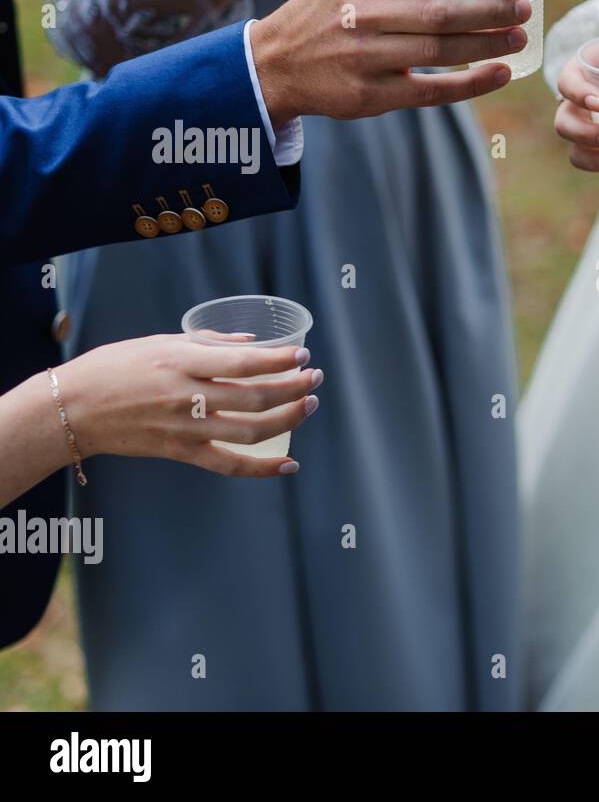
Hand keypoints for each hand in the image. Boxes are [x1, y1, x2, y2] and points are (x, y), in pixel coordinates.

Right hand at [57, 334, 323, 476]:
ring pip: (251, 431)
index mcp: (182, 362)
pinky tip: (290, 464)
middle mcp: (187, 396)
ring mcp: (186, 428)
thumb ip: (209, 343)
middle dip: (293, 388)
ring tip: (309, 405)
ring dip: (288, 419)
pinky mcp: (181, 452)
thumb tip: (253, 345)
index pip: (243, 362)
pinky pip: (229, 465)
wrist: (72, 409)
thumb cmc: (115, 367)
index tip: (304, 355)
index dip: (279, 360)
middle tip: (315, 378)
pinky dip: (263, 468)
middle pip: (255, 397)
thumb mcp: (160, 342)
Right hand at [252, 0, 529, 125]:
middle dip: (490, 11)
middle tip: (524, 9)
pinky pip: (432, 91)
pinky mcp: (371, 95)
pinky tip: (499, 74)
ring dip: (487, 45)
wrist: (277, 61)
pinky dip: (470, 84)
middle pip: (440, 12)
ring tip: (518, 38)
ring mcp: (365, 57)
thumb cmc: (335, 10)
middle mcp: (361, 13)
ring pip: (440, 50)